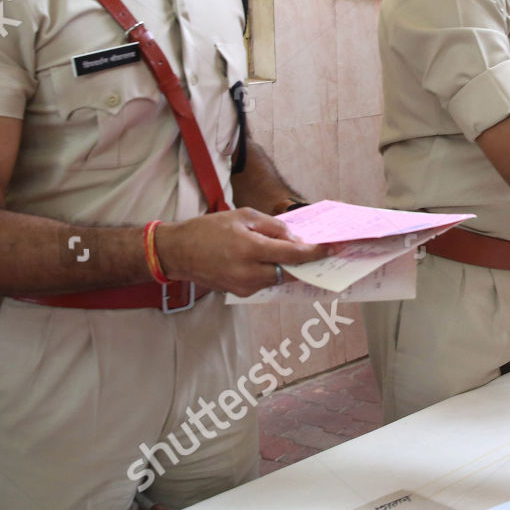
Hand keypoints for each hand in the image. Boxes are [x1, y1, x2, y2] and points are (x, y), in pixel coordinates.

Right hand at [154, 208, 322, 296]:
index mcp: (249, 249)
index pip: (292, 254)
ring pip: (278, 278)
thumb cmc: (209, 230)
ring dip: (287, 266)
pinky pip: (265, 282)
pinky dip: (271, 271)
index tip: (331, 249)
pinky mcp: (240, 292)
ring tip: (292, 252)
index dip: (315, 252)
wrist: (178, 252)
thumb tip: (295, 239)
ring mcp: (244, 286)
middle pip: (289, 271)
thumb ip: (273, 227)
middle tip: (320, 253)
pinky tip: (270, 260)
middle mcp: (248, 272)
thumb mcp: (243, 216)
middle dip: (305, 262)